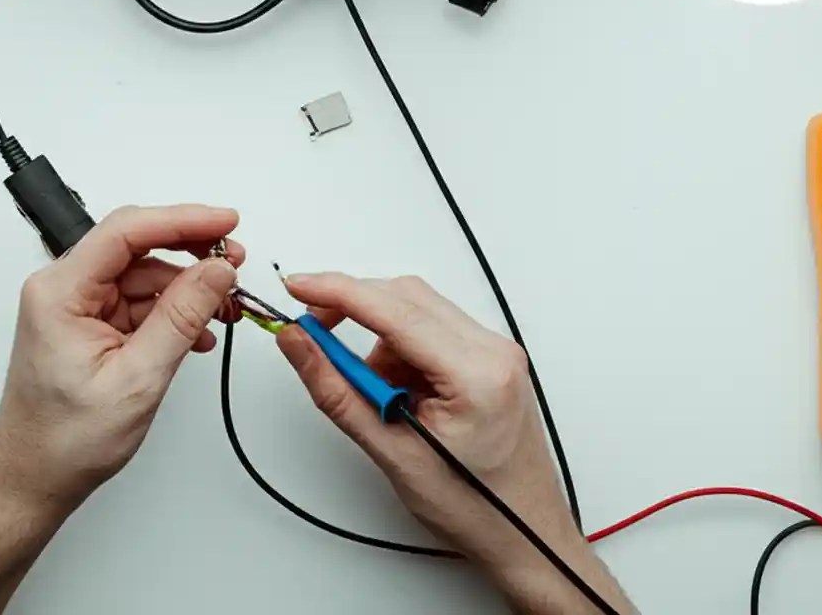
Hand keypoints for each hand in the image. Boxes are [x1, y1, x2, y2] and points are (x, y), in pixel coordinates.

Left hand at [0, 204, 243, 512]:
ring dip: (188, 290)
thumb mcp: (137, 379)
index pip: (127, 232)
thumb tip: (215, 272)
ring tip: (225, 309)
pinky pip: (140, 303)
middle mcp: (63, 291)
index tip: (224, 223)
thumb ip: (181, 318)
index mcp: (60, 293)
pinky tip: (198, 333)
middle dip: (191, 253)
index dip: (182, 220)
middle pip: (137, 247)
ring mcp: (77, 308)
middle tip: (234, 262)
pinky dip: (173, 313)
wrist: (35, 480)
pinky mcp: (90, 325)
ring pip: (144, 276)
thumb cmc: (63, 441)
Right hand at [276, 274, 630, 612]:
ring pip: (416, 312)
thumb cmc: (475, 506)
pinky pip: (432, 333)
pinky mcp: (490, 359)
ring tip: (379, 400)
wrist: (525, 535)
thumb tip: (299, 343)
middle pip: (406, 297)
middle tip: (313, 334)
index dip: (337, 292)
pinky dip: (402, 354)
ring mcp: (496, 352)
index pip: (393, 310)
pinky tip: (401, 397)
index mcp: (477, 374)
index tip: (297, 286)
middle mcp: (494, 351)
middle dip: (353, 310)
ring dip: (380, 342)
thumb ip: (336, 390)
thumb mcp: (392, 452)